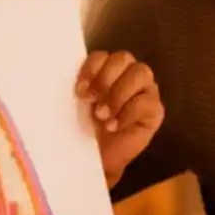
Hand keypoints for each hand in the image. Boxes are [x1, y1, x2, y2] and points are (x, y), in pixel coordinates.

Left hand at [75, 51, 163, 188]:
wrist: (98, 159)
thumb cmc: (84, 128)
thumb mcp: (76, 105)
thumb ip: (77, 88)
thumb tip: (59, 78)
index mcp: (106, 69)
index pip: (102, 55)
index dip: (91, 68)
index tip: (79, 91)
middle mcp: (128, 73)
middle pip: (123, 58)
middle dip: (105, 79)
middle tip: (91, 101)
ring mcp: (145, 89)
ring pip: (140, 73)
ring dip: (118, 94)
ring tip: (102, 115)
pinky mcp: (155, 109)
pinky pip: (147, 101)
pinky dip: (128, 113)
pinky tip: (114, 126)